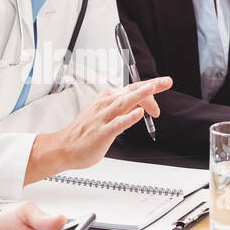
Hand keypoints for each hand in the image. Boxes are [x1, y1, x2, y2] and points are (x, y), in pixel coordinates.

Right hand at [26, 77, 172, 183]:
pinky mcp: (101, 132)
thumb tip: (137, 106)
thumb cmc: (83, 133)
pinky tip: (138, 113)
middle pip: (131, 92)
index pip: (131, 89)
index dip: (148, 88)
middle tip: (166, 82)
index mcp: (107, 99)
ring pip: (124, 103)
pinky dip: (128, 117)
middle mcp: (105, 105)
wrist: (63, 148)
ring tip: (153, 89)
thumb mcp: (105, 116)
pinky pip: (117, 123)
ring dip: (139, 95)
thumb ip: (121, 110)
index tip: (162, 87)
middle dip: (150, 86)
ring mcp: (103, 118)